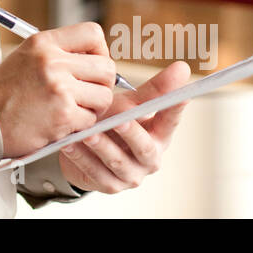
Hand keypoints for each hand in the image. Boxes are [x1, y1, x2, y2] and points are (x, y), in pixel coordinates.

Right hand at [0, 23, 116, 158]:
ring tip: (73, 108)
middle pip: (106, 67)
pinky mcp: (63, 115)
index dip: (100, 51)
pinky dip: (80, 125)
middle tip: (89, 92)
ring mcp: (59, 88)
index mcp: (44, 43)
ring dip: (93, 106)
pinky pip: (91, 119)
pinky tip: (61, 122)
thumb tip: (96, 57)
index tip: (93, 64)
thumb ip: (59, 53)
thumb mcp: (27, 57)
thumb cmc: (5, 92)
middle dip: (102, 83)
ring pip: (104, 96)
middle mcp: (52, 62)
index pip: (93, 34)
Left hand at [57, 59, 190, 193]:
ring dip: (102, 146)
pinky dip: (82, 158)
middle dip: (132, 133)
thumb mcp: (131, 104)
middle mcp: (150, 158)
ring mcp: (131, 175)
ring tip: (87, 133)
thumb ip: (153, 90)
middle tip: (121, 120)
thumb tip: (183, 67)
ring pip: (117, 161)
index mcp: (160, 136)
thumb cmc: (113, 122)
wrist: (88, 149)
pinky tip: (70, 144)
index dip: (176, 109)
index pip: (171, 121)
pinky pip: (95, 172)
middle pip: (144, 148)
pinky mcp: (110, 185)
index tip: (183, 94)